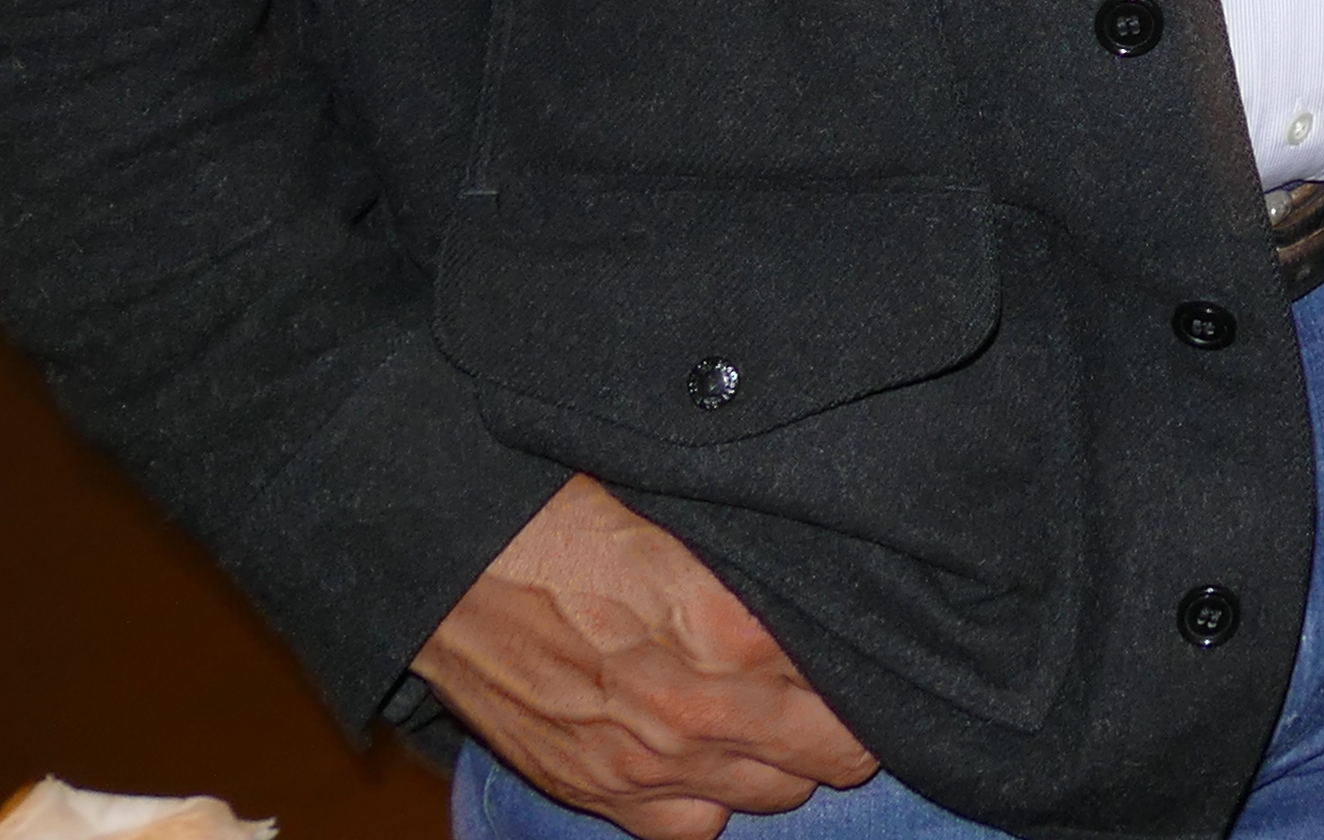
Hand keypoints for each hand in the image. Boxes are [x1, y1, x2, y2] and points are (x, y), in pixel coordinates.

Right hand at [416, 474, 881, 839]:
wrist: (452, 561)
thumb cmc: (570, 516)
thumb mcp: (689, 518)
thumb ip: (765, 569)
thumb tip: (828, 585)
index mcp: (731, 629)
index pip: (851, 688)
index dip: (868, 669)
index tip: (871, 652)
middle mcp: (698, 711)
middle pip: (831, 756)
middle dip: (842, 724)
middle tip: (830, 688)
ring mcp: (647, 764)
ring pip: (774, 796)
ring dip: (782, 760)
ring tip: (773, 718)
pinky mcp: (597, 792)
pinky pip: (694, 828)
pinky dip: (711, 798)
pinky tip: (710, 758)